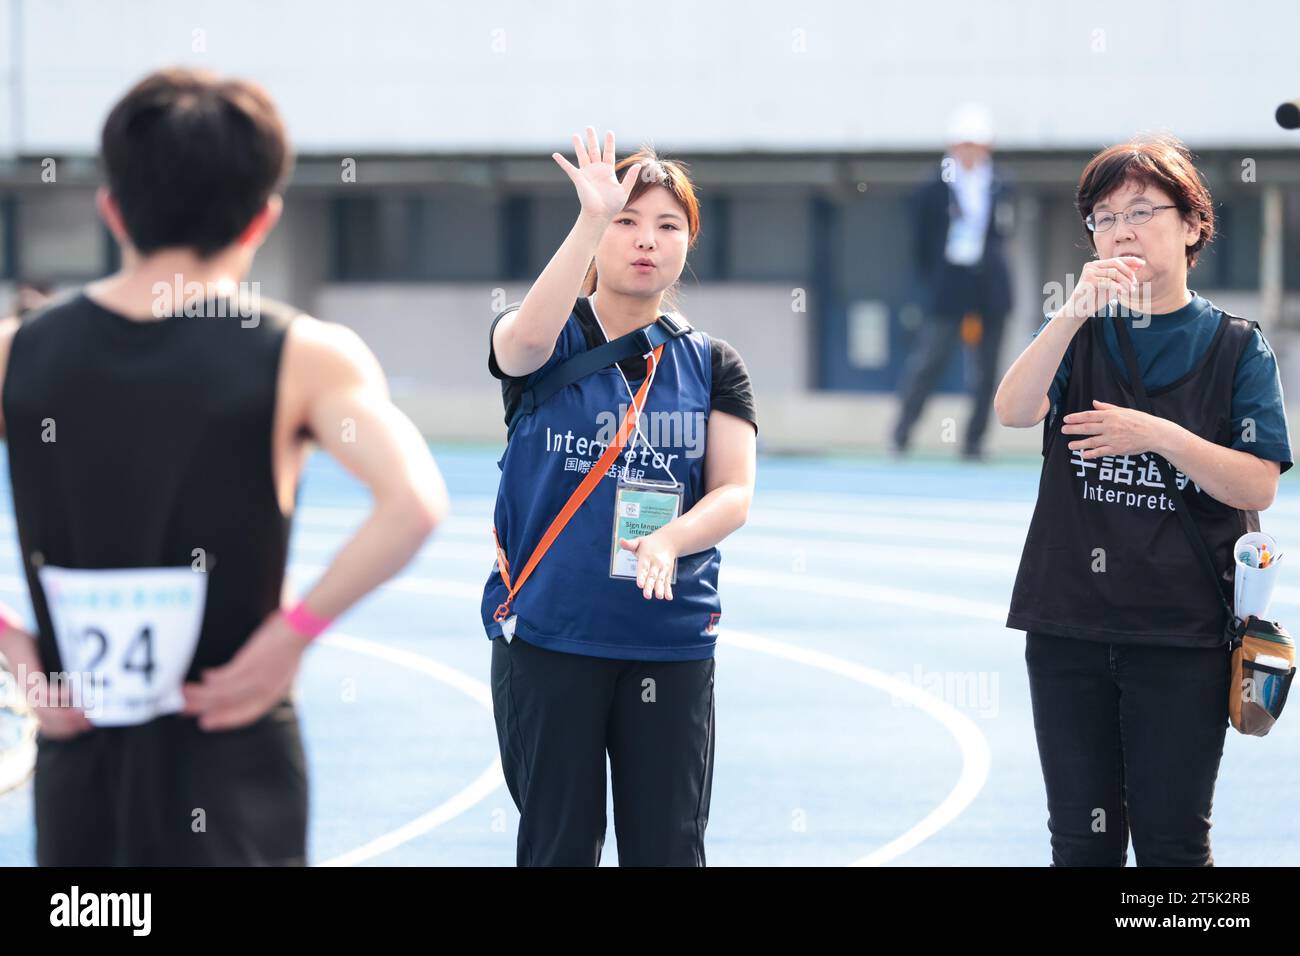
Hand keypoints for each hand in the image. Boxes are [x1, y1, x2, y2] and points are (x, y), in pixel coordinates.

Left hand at [0, 627, 91, 739]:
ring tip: (84, 714)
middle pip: (50, 722)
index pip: (50, 723)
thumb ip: (62, 677)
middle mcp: (31, 698)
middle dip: (70, 725)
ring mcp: (30, 690)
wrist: (12, 641)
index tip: (85, 727)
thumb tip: (84, 683)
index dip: (67, 728)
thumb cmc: (32, 650)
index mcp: (36, 699)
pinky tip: (72, 693)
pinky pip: (45, 693)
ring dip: (67, 716)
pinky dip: (59, 696)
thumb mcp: (49, 668)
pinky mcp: (30, 680)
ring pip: (48, 711)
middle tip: (88, 725)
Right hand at [182, 611, 309, 730]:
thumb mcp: (283, 671)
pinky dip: (212, 677)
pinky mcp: (251, 662)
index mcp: (275, 694)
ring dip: (200, 694)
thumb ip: (267, 682)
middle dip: (204, 709)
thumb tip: (246, 688)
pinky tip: (203, 675)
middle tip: (184, 710)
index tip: (206, 723)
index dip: (225, 720)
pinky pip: (226, 675)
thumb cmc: (291, 645)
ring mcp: (258, 677)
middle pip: (229, 705)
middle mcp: (266, 690)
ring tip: (184, 692)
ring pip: (223, 692)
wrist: (300, 627)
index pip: (247, 715)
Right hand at [552, 127, 642, 222]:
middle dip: (592, 139)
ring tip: (575, 135)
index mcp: (607, 171)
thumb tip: (639, 165)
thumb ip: (631, 177)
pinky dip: (561, 161)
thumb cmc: (612, 206)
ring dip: (578, 145)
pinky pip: (568, 168)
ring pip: (582, 155)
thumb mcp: (624, 190)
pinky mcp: (578, 178)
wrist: (599, 214)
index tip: (609, 132)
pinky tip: (555, 155)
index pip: (608, 153)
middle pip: (594, 150)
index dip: (609, 143)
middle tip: (589, 127)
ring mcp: (586, 173)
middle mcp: (596, 170)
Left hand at [619, 530, 679, 599]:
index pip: (643, 568)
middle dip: (649, 586)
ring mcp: (662, 569)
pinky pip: (668, 582)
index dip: (641, 576)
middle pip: (652, 576)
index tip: (640, 585)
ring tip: (658, 597)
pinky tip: (668, 598)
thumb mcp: (639, 541)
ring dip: (660, 589)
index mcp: (647, 557)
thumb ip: (630, 544)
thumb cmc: (649, 543)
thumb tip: (621, 540)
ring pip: (661, 580)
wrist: (669, 541)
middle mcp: (655, 563)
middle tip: (647, 596)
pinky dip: (668, 590)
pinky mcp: (668, 572)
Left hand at [1061, 399, 1173, 458]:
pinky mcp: (1116, 450)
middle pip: (1087, 428)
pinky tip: (1083, 455)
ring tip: (1070, 445)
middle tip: (1063, 430)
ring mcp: (1112, 439)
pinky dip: (1091, 454)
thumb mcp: (1124, 410)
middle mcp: (1110, 427)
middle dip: (1073, 429)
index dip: (1075, 418)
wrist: (1155, 433)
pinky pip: (1100, 452)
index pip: (1089, 416)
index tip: (1066, 419)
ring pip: (1091, 442)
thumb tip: (1094, 403)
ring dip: (1079, 443)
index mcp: (1111, 416)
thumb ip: (1107, 408)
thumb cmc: (1140, 420)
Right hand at [1065, 256, 1146, 317]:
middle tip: (1135, 283)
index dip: (1130, 260)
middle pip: (1116, 263)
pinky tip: (1122, 292)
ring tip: (1131, 290)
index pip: (1116, 259)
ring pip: (1113, 272)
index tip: (1142, 263)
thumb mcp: (1111, 286)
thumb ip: (1120, 276)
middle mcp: (1091, 265)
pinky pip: (1108, 281)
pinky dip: (1117, 287)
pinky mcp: (1088, 280)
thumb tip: (1136, 267)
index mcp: (1096, 265)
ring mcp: (1089, 272)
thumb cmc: (1094, 298)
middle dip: (1128, 272)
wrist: (1079, 310)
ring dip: (1125, 282)